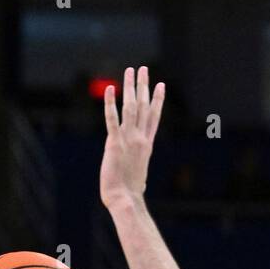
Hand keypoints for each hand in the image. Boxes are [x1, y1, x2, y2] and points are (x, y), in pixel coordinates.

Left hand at [101, 65, 164, 209]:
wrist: (125, 199)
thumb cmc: (130, 192)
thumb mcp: (138, 174)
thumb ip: (137, 165)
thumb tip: (139, 173)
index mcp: (146, 145)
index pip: (154, 117)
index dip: (157, 100)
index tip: (160, 85)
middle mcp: (140, 139)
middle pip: (144, 107)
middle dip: (144, 86)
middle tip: (143, 69)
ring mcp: (128, 140)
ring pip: (131, 108)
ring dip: (130, 88)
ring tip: (130, 71)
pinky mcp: (114, 144)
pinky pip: (112, 120)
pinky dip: (110, 104)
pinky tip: (109, 89)